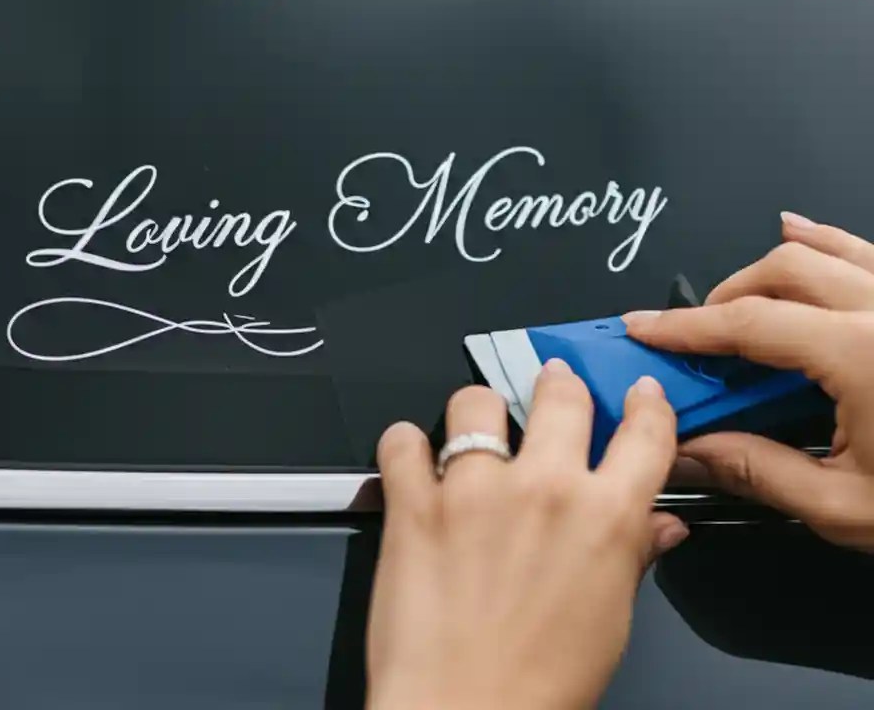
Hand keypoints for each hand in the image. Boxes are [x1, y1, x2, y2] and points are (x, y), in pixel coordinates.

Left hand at [366, 361, 687, 709]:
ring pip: (475, 402)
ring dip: (477, 408)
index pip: (645, 433)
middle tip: (552, 382)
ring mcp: (474, 490)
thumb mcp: (609, 621)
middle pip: (561, 396)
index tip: (636, 392)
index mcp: (607, 517)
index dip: (645, 404)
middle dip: (558, 383)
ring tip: (473, 424)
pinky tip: (411, 458)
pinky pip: (402, 441)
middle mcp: (544, 489)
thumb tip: (660, 530)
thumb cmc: (541, 684)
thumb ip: (631, 557)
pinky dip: (404, 445)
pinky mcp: (413, 503)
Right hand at [623, 212, 873, 552]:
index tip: (645, 330)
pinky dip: (828, 241)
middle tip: (690, 337)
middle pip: (781, 272)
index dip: (684, 328)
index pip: (748, 324)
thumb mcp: (846, 505)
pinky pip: (870, 254)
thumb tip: (692, 450)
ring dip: (768, 267)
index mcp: (864, 355)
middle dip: (723, 298)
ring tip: (731, 291)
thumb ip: (757, 470)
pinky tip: (802, 231)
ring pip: (826, 251)